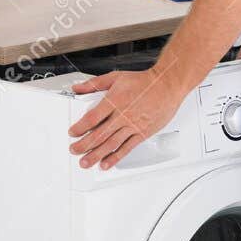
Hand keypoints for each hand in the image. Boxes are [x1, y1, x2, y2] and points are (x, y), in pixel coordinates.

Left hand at [67, 68, 184, 169]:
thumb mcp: (116, 77)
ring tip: (86, 162)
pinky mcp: (142, 133)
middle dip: (84, 145)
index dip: (80, 127)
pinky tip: (107, 163)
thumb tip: (78, 88)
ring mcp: (133, 126)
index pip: (92, 118)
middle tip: (74, 151)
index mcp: (114, 100)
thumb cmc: (144, 82)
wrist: (167, 86)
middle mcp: (123, 115)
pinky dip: (115, 157)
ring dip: (97, 155)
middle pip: (99, 134)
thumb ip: (94, 84)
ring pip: (111, 144)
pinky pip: (127, 148)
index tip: (72, 133)